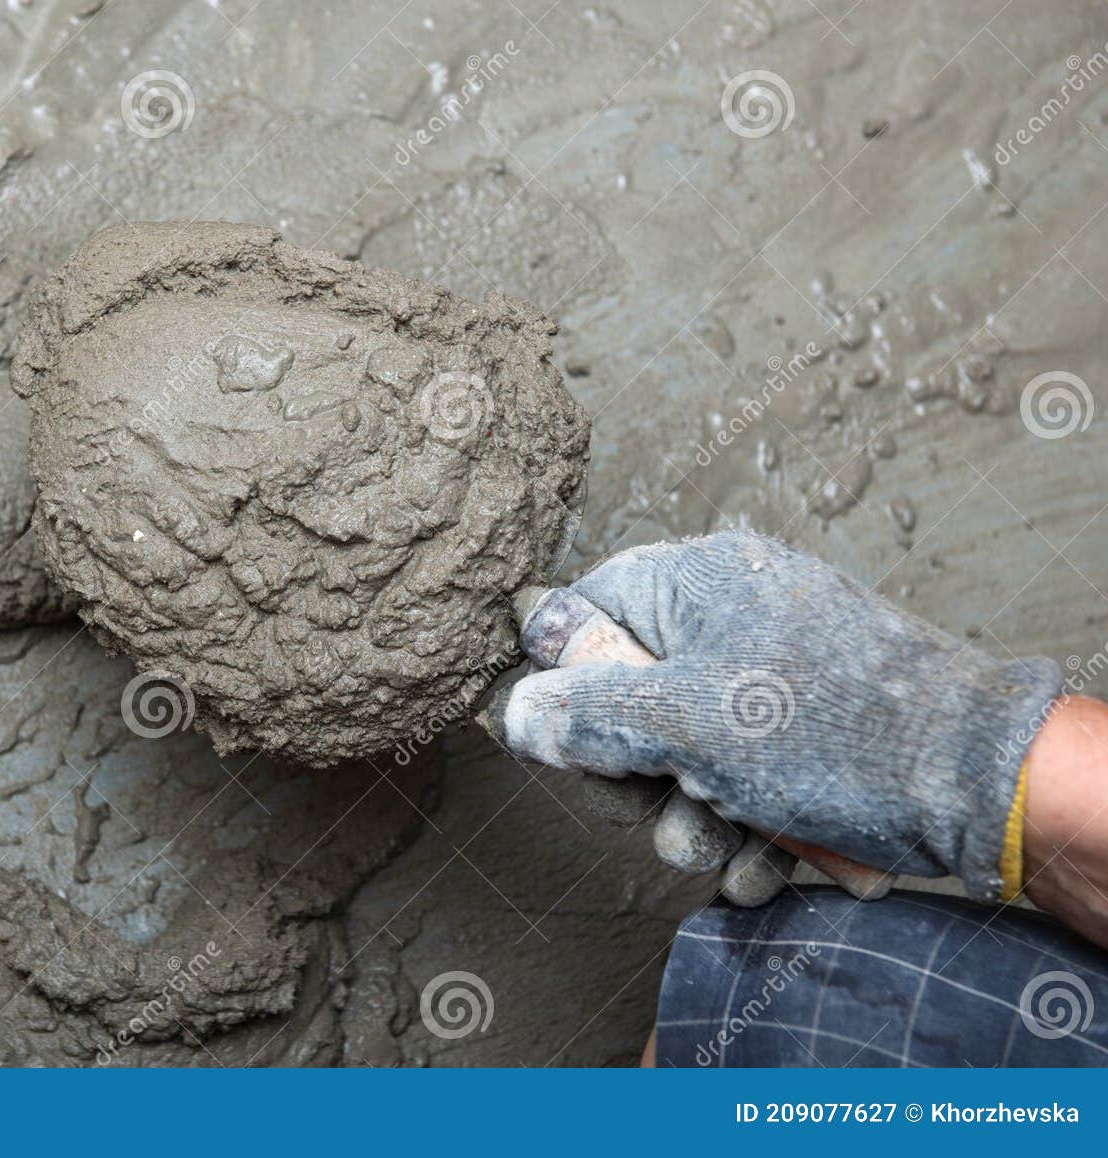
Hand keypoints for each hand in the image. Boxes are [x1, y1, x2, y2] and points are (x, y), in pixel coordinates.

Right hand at [488, 531, 1062, 899]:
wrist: (978, 784)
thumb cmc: (837, 731)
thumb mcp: (686, 720)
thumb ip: (586, 714)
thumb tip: (517, 714)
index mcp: (693, 581)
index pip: (582, 614)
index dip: (571, 688)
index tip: (592, 745)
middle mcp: (726, 619)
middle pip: (623, 701)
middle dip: (643, 780)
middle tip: (677, 804)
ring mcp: (766, 679)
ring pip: (678, 757)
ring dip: (696, 821)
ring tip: (740, 842)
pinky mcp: (799, 735)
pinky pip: (736, 781)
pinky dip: (748, 828)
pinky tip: (776, 857)